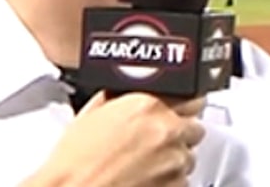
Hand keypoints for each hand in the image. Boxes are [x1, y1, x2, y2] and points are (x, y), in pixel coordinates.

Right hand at [26, 93, 206, 186]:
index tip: (181, 112)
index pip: (192, 97)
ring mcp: (175, 159)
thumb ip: (120, 98)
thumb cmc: (74, 164)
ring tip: (147, 166)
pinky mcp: (177, 185)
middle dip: (179, 135)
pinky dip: (171, 182)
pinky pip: (184, 181)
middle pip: (195, 128)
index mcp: (149, 105)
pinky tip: (148, 181)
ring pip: (189, 156)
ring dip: (174, 160)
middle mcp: (167, 129)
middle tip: (157, 143)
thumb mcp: (91, 115)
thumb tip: (130, 92)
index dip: (185, 107)